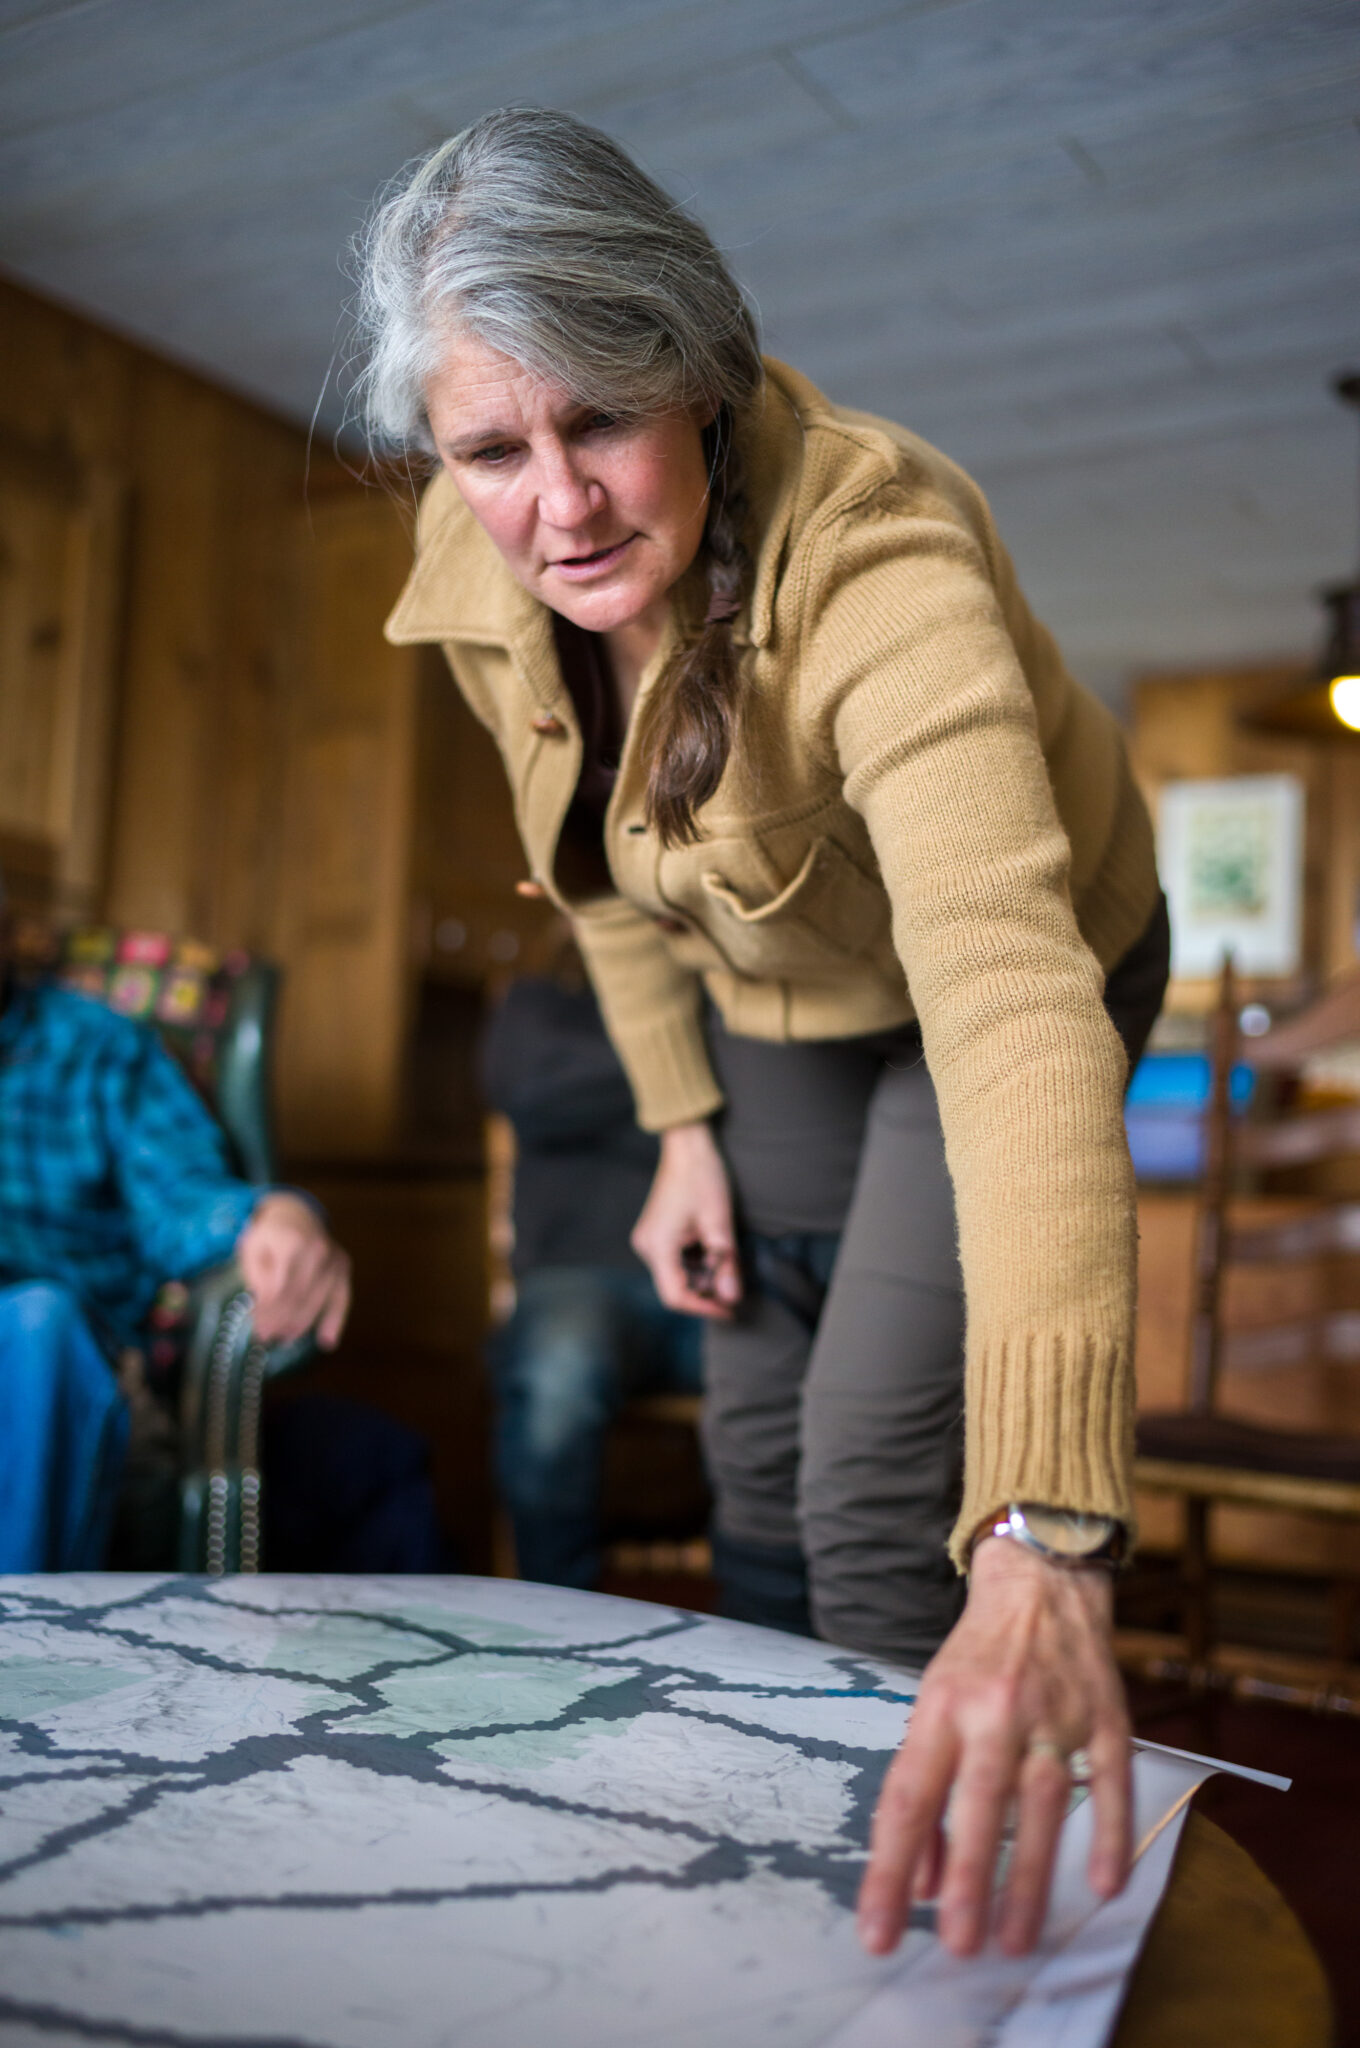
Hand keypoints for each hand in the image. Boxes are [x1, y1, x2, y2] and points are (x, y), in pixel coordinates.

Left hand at [236, 1192, 350, 1349]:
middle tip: (267, 1337)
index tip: (257, 1328)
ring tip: (285, 1338)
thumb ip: (258, 1279)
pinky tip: (327, 1341)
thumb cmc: (269, 1236)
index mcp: (291, 1243)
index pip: (280, 1289)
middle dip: (282, 1322)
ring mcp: (334, 1259)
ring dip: (300, 1325)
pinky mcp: (344, 1267)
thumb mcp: (252, 1250)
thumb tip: (265, 1312)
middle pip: (299, 1298)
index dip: (268, 1313)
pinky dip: (336, 1321)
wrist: (296, 1215)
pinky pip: (342, 1298)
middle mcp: (318, 1250)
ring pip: (318, 1302)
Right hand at [631, 1121, 741, 1319]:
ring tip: (726, 1266)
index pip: (675, 1296)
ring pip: (675, 1275)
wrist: (687, 1145)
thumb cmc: (702, 1177)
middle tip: (733, 1288)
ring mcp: (648, 1240)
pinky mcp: (656, 1234)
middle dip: (705, 1293)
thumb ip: (725, 1263)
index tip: (730, 1311)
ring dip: (701, 1277)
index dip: (704, 1309)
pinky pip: (674, 1261)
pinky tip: (713, 1252)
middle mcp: (646, 1247)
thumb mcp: (719, 1222)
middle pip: (674, 1288)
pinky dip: (695, 1264)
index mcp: (658, 1247)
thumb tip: (732, 1298)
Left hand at [857, 1535, 1130, 1959]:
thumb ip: (924, 1792)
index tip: (879, 1931)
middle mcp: (996, 1709)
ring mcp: (1056, 1712)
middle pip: (978, 1802)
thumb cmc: (978, 1659)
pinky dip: (1109, 1831)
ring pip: (1042, 1800)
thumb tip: (920, 1883)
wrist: (1041, 1581)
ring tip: (1015, 1939)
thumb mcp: (933, 1710)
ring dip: (1031, 1876)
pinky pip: (1110, 1779)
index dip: (891, 1869)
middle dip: (967, 1880)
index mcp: (942, 1708)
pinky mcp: (1108, 1716)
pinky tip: (1103, 1883)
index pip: (910, 1798)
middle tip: (957, 1946)